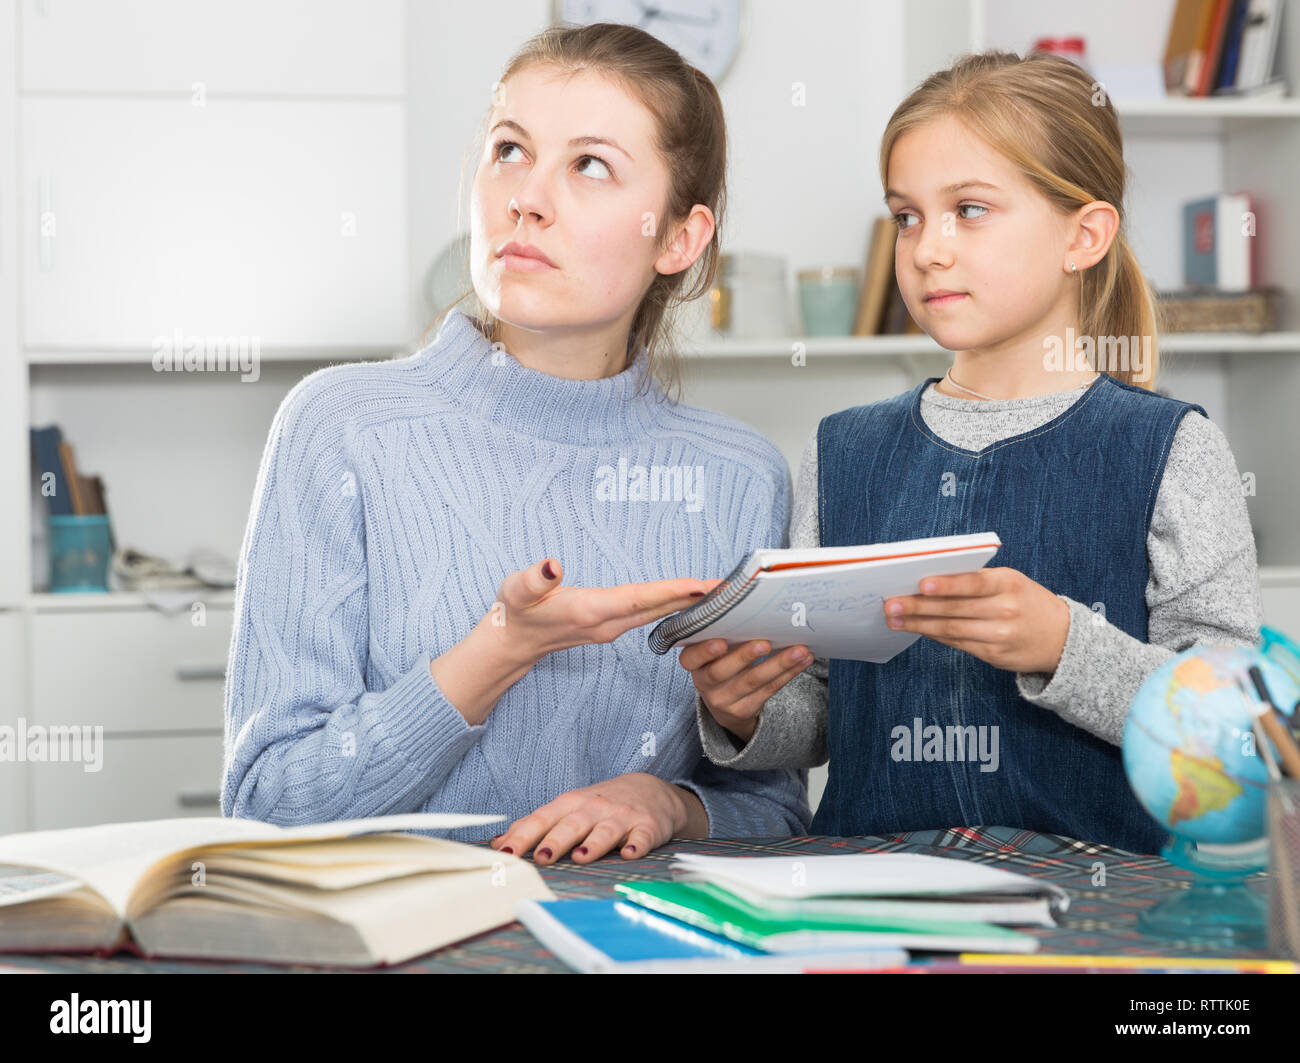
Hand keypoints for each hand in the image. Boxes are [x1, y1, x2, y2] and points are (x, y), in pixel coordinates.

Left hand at [487, 772, 708, 865]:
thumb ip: (534, 825)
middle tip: (541, 857)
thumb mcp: (567, 809)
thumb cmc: (599, 805)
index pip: (542, 819)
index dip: (523, 836)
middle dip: (556, 840)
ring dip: (594, 843)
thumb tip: (497, 843)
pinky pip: (642, 837)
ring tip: (581, 856)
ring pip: (606, 830)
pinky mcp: (647, 827)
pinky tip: (631, 854)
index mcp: (570, 805)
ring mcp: (621, 817)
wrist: (650, 790)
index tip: (506, 853)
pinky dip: (637, 845)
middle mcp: (594, 808)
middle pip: (572, 824)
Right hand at [489, 557, 720, 662]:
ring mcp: (613, 628)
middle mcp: (608, 624)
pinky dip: (677, 607)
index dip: (672, 592)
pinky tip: (697, 602)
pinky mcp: (614, 626)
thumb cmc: (514, 612)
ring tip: (726, 592)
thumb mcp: (515, 591)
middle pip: (660, 609)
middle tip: (735, 588)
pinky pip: (653, 616)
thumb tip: (553, 564)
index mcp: (590, 612)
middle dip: (697, 599)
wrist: (512, 642)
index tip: (704, 586)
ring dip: (692, 604)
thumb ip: (534, 579)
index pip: (639, 600)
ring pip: (660, 614)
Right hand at [679, 639, 813, 742]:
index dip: (704, 651)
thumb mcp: (713, 647)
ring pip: (752, 681)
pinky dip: (788, 673)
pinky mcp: (744, 710)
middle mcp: (705, 683)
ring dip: (778, 664)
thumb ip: (720, 626)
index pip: (690, 659)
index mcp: (694, 663)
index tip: (721, 642)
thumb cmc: (721, 661)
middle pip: (722, 671)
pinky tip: (802, 660)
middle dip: (745, 656)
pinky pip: (769, 690)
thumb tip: (730, 590)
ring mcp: (723, 700)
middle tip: (765, 643)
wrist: (726, 702)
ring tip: (799, 650)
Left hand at [883, 567, 1068, 673]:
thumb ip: (976, 580)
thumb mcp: (1011, 581)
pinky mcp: (993, 656)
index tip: (921, 584)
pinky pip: (957, 644)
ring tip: (895, 618)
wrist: (1061, 638)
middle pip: (956, 609)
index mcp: (1010, 584)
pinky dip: (934, 635)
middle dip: (919, 607)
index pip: (975, 583)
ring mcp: (1000, 636)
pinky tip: (916, 628)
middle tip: (891, 603)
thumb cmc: (1027, 601)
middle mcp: (1006, 610)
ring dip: (919, 624)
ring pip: (952, 629)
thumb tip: (929, 583)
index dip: (948, 585)